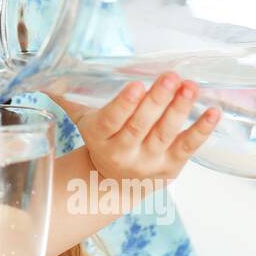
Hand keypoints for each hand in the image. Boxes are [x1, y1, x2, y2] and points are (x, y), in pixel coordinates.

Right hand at [50, 72, 220, 182]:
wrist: (116, 183)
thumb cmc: (101, 140)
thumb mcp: (82, 120)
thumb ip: (68, 95)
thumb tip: (42, 72)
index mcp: (101, 139)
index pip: (113, 121)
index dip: (125, 104)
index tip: (136, 84)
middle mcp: (125, 153)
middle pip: (141, 126)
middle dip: (156, 101)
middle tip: (170, 76)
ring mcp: (150, 161)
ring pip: (165, 133)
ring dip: (179, 109)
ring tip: (190, 85)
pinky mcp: (172, 165)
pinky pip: (189, 147)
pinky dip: (202, 129)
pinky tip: (213, 111)